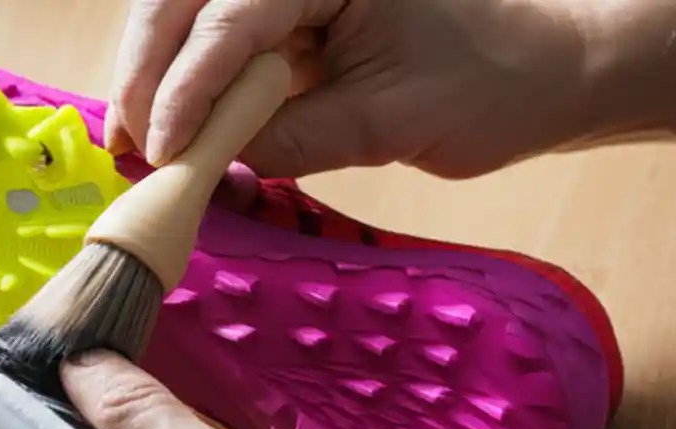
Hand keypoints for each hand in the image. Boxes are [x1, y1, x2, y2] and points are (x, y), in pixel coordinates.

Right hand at [105, 0, 597, 178]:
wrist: (549, 71)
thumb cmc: (494, 86)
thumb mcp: (390, 122)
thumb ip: (292, 139)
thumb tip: (208, 165)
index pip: (235, 15)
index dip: (188, 85)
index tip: (162, 149)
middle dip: (149, 65)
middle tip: (126, 139)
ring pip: (190, 10)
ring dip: (156, 68)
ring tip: (135, 134)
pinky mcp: (293, 9)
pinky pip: (220, 36)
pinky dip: (189, 78)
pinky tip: (170, 122)